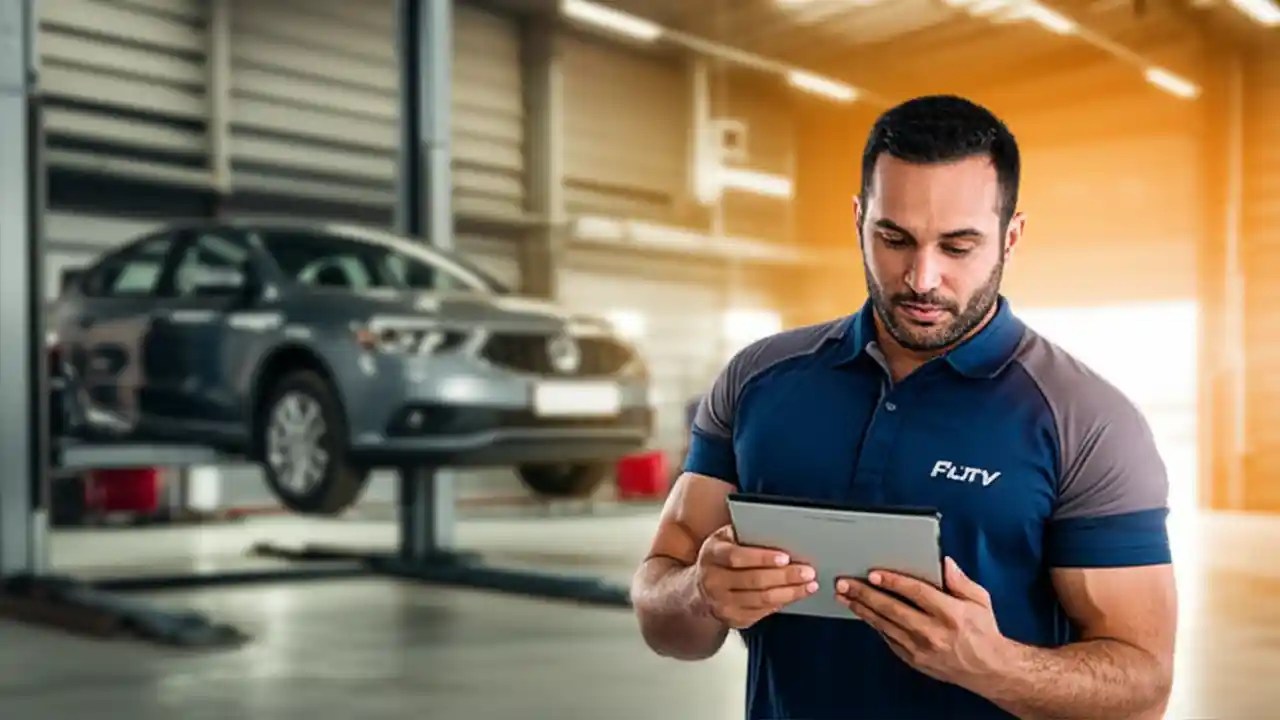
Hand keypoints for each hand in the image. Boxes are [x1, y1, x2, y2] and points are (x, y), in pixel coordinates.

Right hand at [694, 524, 818, 628]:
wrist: (700, 589)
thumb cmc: (721, 558)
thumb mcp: (725, 540)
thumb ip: (744, 534)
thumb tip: (778, 530)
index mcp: (711, 554)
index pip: (736, 557)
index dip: (762, 558)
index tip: (785, 557)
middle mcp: (713, 581)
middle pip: (753, 580)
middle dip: (785, 576)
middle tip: (808, 571)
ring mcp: (721, 603)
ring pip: (761, 599)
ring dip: (789, 592)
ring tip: (809, 584)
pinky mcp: (732, 620)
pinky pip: (762, 612)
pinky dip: (782, 603)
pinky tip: (795, 595)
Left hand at [835, 557, 1010, 687]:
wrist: (988, 670)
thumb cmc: (983, 631)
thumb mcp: (979, 600)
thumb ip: (960, 581)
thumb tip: (944, 562)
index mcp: (951, 613)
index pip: (916, 593)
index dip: (893, 581)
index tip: (872, 573)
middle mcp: (933, 632)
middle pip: (892, 609)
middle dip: (865, 594)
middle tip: (844, 583)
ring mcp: (921, 649)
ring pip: (885, 625)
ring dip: (863, 610)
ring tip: (845, 597)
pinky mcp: (914, 660)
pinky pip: (889, 639)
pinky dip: (875, 625)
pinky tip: (863, 614)